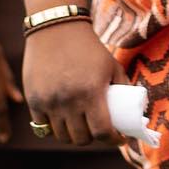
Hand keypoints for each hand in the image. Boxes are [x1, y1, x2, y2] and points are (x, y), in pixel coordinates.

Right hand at [21, 17, 124, 145]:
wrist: (56, 29)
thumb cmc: (89, 48)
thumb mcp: (112, 66)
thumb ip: (124, 87)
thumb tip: (134, 110)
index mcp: (91, 92)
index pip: (102, 132)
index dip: (113, 140)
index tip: (119, 138)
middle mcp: (68, 100)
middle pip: (81, 139)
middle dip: (94, 139)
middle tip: (99, 132)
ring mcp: (49, 101)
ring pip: (62, 136)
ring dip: (74, 136)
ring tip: (81, 129)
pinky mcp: (33, 99)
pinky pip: (43, 127)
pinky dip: (54, 129)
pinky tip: (63, 124)